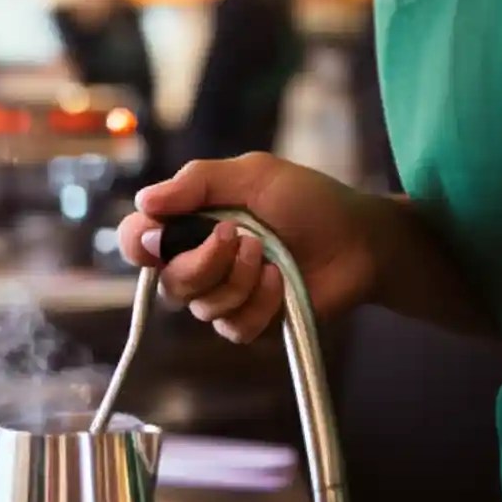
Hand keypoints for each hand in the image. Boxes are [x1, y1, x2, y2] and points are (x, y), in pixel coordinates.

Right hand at [118, 153, 375, 342]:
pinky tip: (282, 282)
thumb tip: (144, 201)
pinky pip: (233, 327)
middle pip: (168, 281)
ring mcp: (224, 294)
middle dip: (202, 262)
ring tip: (271, 255)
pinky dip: (260, 303)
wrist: (363, 240)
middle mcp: (199, 260)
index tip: (161, 236)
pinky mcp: (251, 321)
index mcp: (191, 222)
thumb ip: (198, 182)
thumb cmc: (310, 200)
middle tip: (240, 236)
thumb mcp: (255, 174)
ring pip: (201, 306)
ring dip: (238, 279)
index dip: (139, 243)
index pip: (138, 239)